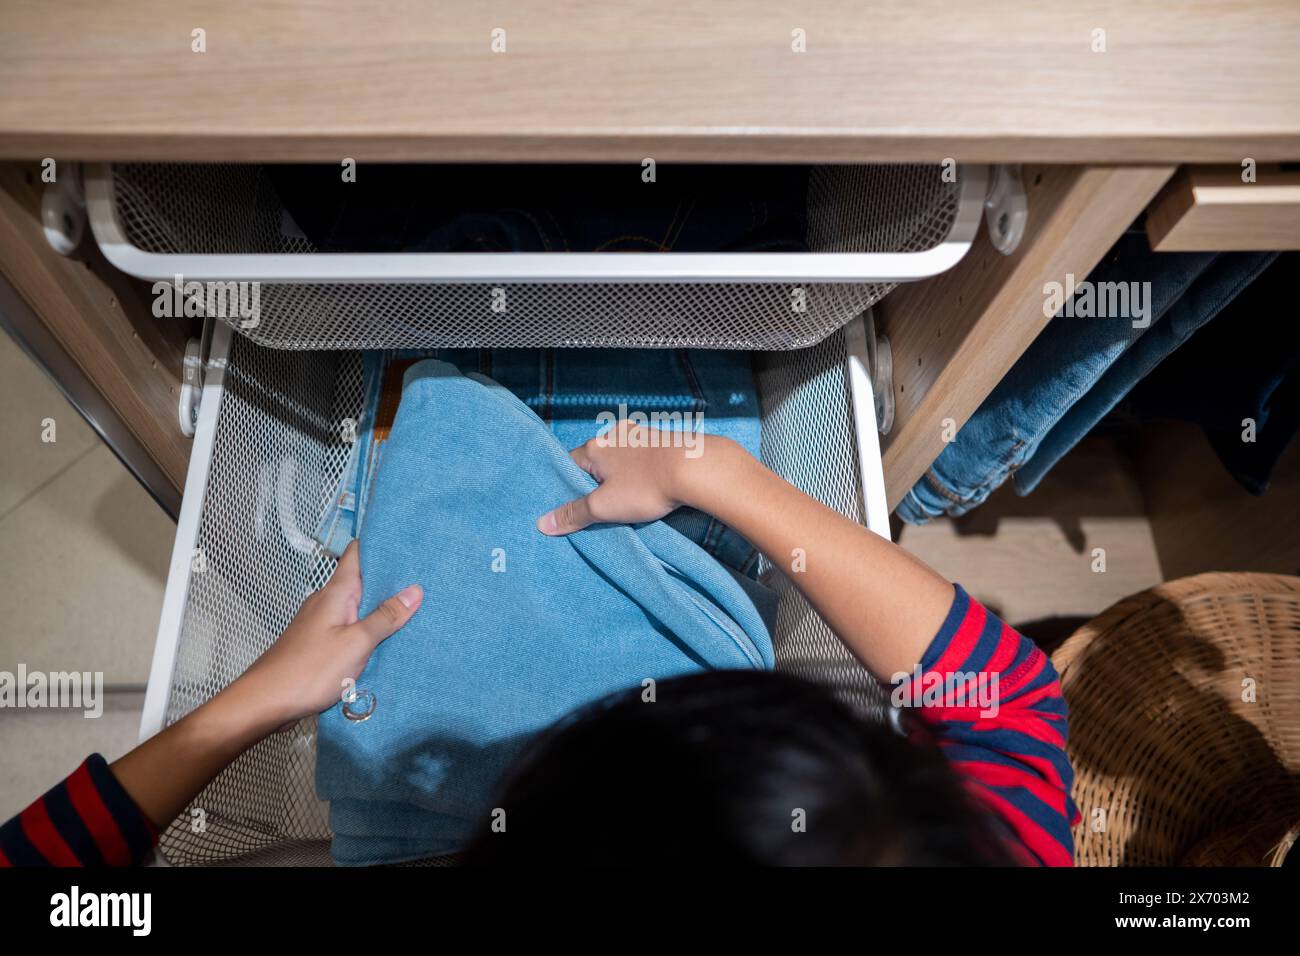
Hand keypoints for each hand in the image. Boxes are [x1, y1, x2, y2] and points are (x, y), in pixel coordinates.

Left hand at [231, 540, 422, 724]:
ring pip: (356, 606)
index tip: (409, 543)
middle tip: (426, 579)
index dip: (381, 545)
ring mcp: (321, 623)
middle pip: (361, 580)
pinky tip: (386, 639)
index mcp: (335, 593)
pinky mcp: (319, 643)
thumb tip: (415, 590)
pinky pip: (349, 627)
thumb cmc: (310, 669)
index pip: (357, 553)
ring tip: (415, 609)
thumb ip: (385, 617)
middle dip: (390, 580)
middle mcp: (327, 602)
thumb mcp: (357, 643)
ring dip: (380, 607)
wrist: (265, 702)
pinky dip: (368, 629)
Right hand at [537, 424, 738, 535]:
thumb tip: (543, 523)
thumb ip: (574, 514)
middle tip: (602, 507)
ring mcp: (641, 434)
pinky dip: (641, 472)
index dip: (569, 487)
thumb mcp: (604, 507)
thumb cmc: (646, 487)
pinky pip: (642, 458)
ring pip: (620, 460)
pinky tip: (650, 487)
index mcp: (595, 447)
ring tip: (628, 500)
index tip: (575, 505)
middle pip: (595, 462)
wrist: (696, 468)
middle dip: (596, 483)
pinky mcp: (662, 440)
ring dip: (621, 477)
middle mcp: (615, 434)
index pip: (569, 465)